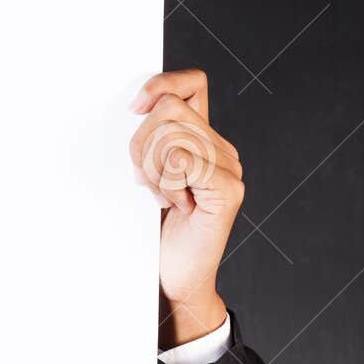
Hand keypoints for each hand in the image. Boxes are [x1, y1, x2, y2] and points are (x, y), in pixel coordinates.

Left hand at [128, 69, 239, 349]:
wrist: (177, 280)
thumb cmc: (159, 233)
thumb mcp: (148, 177)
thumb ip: (150, 141)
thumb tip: (137, 106)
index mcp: (205, 141)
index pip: (191, 84)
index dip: (161, 84)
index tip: (133, 108)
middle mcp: (223, 150)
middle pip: (169, 110)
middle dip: (141, 144)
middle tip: (144, 180)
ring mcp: (230, 168)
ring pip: (171, 137)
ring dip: (152, 171)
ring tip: (160, 198)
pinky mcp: (228, 189)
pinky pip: (182, 162)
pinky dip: (166, 185)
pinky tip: (174, 206)